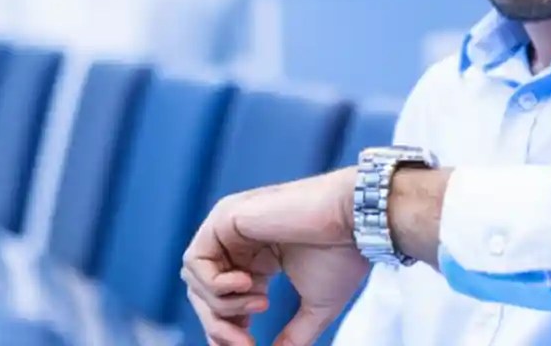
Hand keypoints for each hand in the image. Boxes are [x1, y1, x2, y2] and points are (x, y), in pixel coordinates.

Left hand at [181, 168, 371, 345]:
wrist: (355, 221)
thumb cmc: (342, 255)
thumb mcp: (316, 306)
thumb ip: (293, 335)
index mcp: (256, 261)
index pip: (221, 302)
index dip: (227, 331)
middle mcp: (238, 244)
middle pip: (202, 294)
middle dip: (220, 326)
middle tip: (247, 344)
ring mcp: (229, 228)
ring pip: (194, 280)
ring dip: (224, 305)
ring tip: (262, 303)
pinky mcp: (224, 217)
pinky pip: (194, 262)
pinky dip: (215, 284)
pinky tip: (249, 284)